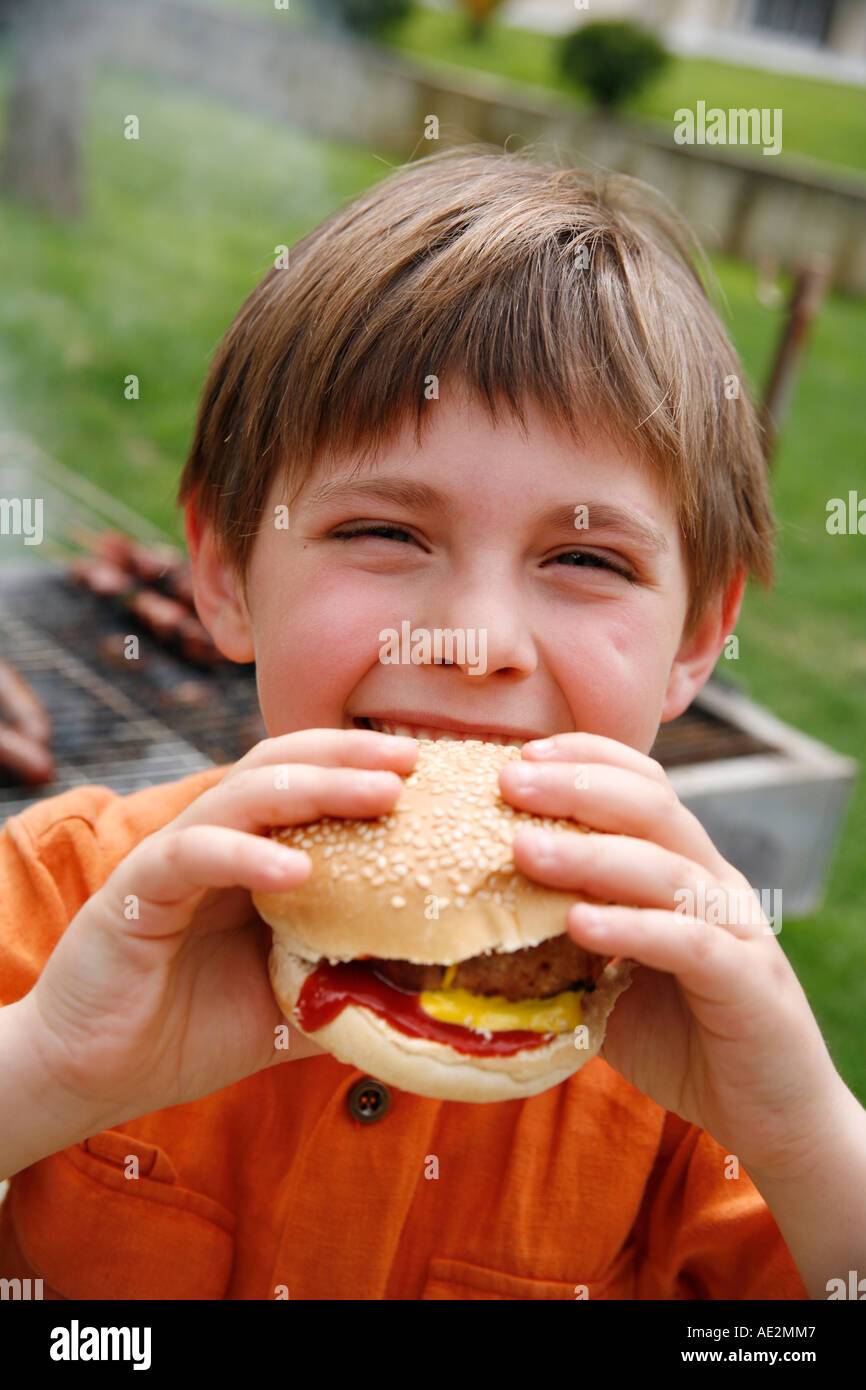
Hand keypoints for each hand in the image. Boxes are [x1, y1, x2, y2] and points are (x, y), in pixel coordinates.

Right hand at [26, 728, 417, 1128]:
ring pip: (243, 796)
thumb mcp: (297, 1005)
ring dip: (315, 787)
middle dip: (348, 757)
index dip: (365, 770)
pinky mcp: (137, 892)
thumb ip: (353, 985)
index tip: (431, 772)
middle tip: (412, 760)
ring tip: (379, 793)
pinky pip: (193, 856)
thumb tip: (437, 993)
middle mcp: (215, 843)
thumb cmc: (196, 1031)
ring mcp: (173, 859)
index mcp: (253, 858)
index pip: (310, 787)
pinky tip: (296, 870)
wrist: (99, 1076)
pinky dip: (246, 855)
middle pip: (280, 768)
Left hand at [501, 733, 842, 1176]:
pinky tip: (581, 924)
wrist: (769, 1113)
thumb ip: (559, 940)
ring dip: (589, 854)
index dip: (586, 758)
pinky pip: (689, 943)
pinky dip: (634, 928)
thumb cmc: (678, 1035)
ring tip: (523, 849)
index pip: (643, 786)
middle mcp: (713, 883)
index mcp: (683, 868)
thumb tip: (469, 919)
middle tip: (508, 781)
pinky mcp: (747, 984)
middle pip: (652, 808)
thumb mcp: (607, 975)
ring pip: (665, 868)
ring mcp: (736, 930)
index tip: (521, 753)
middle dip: (576, 786)